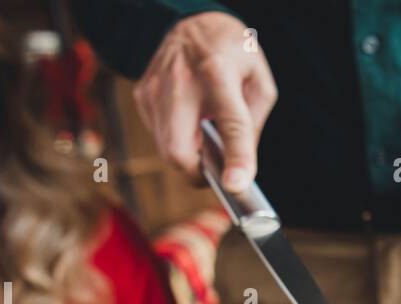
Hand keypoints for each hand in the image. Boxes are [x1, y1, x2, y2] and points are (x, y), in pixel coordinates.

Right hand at [134, 11, 277, 190]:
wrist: (191, 21)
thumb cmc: (231, 54)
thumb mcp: (257, 81)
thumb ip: (251, 125)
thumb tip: (240, 167)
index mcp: (218, 71)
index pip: (230, 123)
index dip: (235, 157)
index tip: (236, 185)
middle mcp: (180, 81)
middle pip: (180, 153)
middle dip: (198, 173)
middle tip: (217, 168)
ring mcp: (155, 89)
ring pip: (167, 151)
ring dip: (190, 155)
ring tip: (205, 132)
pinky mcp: (142, 95)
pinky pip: (160, 136)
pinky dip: (178, 139)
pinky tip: (190, 117)